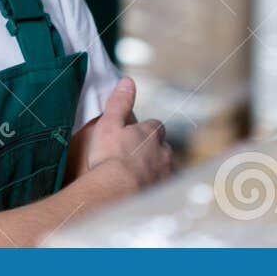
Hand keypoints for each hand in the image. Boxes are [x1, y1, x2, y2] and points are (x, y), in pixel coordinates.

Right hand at [84, 77, 171, 191]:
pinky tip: (148, 194)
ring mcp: (167, 174)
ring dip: (158, 171)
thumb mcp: (109, 124)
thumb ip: (119, 103)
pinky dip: (159, 189)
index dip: (146, 131)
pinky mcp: (166, 193)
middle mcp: (164, 152)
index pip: (155, 127)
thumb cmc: (110, 157)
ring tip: (143, 179)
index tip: (136, 137)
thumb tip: (127, 81)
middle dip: (155, 152)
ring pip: (168, 169)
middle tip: (138, 160)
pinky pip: (166, 189)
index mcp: (151, 133)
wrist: (116, 191)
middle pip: (164, 148)